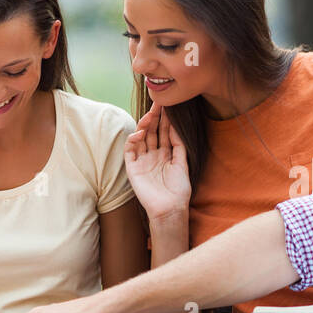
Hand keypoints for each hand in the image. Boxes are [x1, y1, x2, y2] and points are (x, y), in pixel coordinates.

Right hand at [125, 104, 190, 221]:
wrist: (170, 209)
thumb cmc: (179, 190)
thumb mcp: (182, 164)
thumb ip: (178, 146)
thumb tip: (175, 127)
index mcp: (165, 155)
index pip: (163, 133)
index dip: (165, 120)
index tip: (169, 106)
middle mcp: (152, 156)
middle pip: (151, 132)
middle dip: (154, 118)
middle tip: (158, 103)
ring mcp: (142, 161)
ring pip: (140, 138)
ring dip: (144, 125)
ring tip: (150, 115)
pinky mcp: (132, 168)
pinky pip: (129, 150)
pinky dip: (133, 140)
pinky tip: (141, 133)